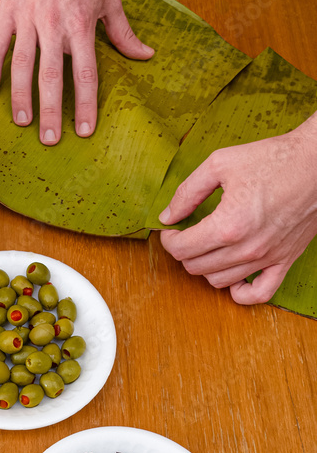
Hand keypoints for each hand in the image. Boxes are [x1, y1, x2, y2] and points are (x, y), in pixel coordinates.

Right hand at [0, 0, 153, 144]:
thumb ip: (123, 33)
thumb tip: (145, 55)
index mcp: (80, 25)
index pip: (85, 73)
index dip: (86, 104)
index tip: (85, 130)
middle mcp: (54, 25)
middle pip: (52, 76)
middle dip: (52, 111)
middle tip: (50, 139)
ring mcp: (28, 18)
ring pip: (22, 65)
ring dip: (21, 96)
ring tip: (22, 121)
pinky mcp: (8, 10)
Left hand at [158, 119, 316, 303]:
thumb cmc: (273, 158)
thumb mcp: (220, 164)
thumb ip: (187, 192)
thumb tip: (168, 216)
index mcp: (228, 224)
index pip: (181, 249)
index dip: (168, 240)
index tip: (172, 229)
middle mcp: (247, 247)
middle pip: (196, 267)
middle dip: (184, 251)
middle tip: (188, 234)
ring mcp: (267, 258)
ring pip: (219, 281)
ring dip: (206, 266)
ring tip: (208, 247)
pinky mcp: (285, 260)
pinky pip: (259, 294)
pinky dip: (241, 292)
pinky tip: (233, 276)